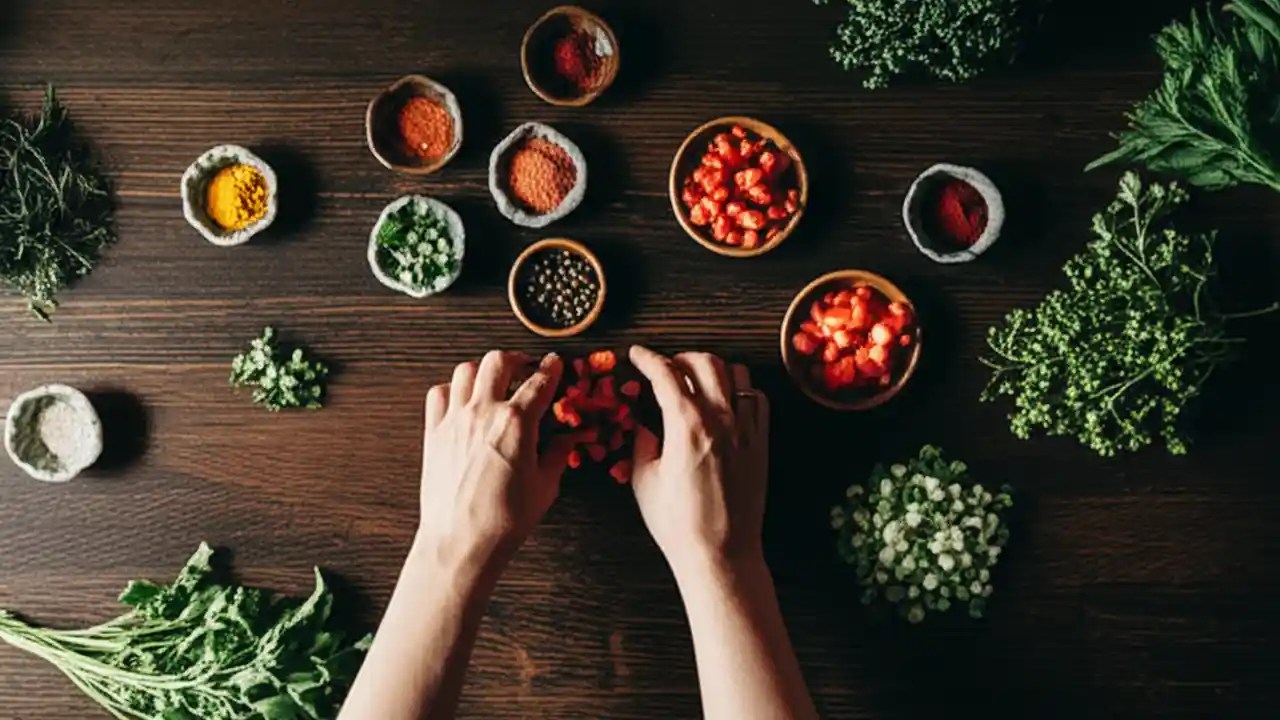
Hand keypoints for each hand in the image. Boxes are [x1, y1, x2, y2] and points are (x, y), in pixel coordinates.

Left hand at [418, 351, 572, 568]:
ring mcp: (455, 420)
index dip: (551, 368)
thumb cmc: (504, 519)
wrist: (462, 541)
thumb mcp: (545, 486)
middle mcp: (484, 413)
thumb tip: (569, 440)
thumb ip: (558, 454)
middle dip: (515, 359)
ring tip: (492, 382)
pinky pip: (438, 394)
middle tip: (523, 368)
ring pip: (465, 370)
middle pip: (498, 361)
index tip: (554, 364)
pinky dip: (451, 390)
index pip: (540, 381)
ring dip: (482, 371)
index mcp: (517, 423)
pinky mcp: (434, 433)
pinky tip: (462, 401)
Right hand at [628, 346, 769, 571]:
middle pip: (704, 363)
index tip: (637, 354)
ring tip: (697, 379)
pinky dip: (741, 389)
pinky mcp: (761, 444)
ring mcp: (746, 431)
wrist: (720, 553)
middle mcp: (720, 421)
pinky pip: (757, 399)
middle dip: (680, 358)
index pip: (666, 375)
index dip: (648, 359)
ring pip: (736, 374)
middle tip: (666, 367)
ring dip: (713, 369)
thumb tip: (644, 425)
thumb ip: (642, 444)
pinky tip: (728, 399)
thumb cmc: (678, 524)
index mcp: (686, 427)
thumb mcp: (643, 481)